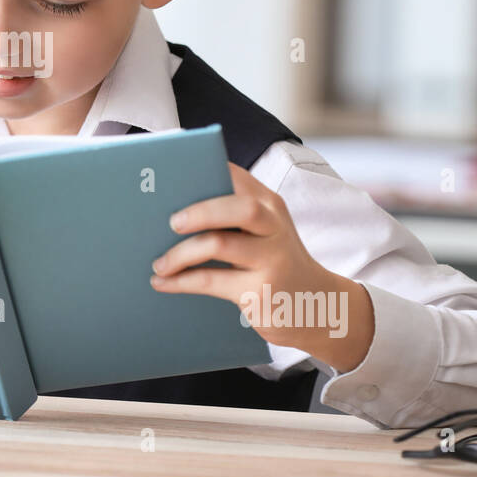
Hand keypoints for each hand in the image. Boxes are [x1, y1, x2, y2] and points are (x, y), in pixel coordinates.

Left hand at [148, 163, 373, 373]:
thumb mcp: (265, 231)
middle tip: (170, 222)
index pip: (236, 177)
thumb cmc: (276, 261)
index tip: (171, 174)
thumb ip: (232, 214)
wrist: (317, 305)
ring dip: (179, 254)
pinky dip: (180, 281)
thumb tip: (173, 205)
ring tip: (159, 263)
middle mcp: (274, 227)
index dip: (205, 170)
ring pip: (218, 244)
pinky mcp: (259, 292)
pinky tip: (162, 282)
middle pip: (239, 208)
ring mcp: (270, 260)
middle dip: (199, 212)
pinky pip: (210, 281)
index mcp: (270, 204)